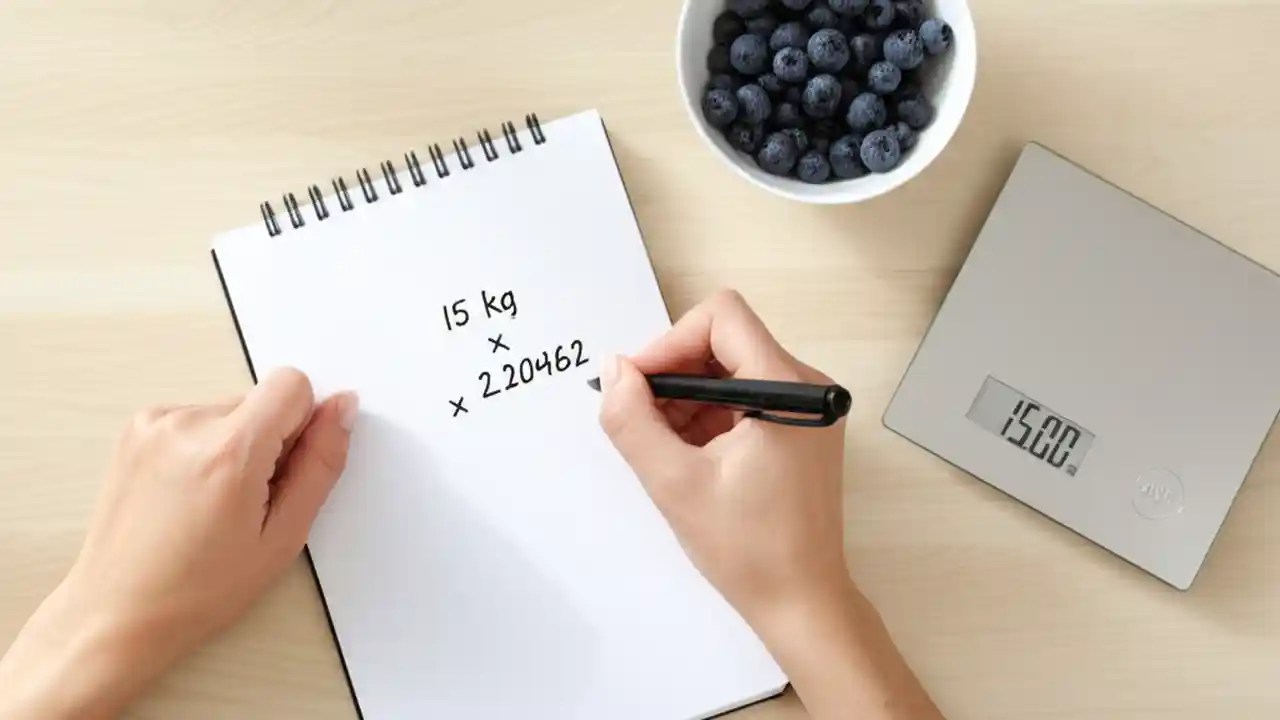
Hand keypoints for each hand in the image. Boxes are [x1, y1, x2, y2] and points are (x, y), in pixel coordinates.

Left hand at [0, 368, 356, 719]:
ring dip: (235, 446)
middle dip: (268, 441)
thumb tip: (342, 408)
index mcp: (230, 452)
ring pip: (231, 411)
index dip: (303, 424)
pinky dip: (205, 449)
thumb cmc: (199, 589)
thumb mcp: (283, 536)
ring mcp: (155, 423)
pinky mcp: (137, 429)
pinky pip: (197, 419)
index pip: (293, 384)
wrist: (118, 610)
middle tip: (248, 501)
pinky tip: (190, 495)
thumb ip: (321, 464)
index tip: (285, 470)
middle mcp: (187, 425)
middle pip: (261, 400)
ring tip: (213, 504)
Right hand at [598, 290, 847, 623]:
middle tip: (640, 419)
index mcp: (788, 389)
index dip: (670, 343)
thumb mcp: (675, 483)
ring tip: (664, 449)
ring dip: (686, 399)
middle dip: (674, 374)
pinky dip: (707, 417)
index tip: (638, 385)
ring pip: (730, 370)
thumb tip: (613, 371)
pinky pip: (743, 398)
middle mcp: (807, 387)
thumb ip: (633, 420)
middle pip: (725, 340)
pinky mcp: (798, 429)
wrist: (801, 602)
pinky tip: (687, 457)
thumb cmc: (751, 550)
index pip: (722, 318)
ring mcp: (805, 408)